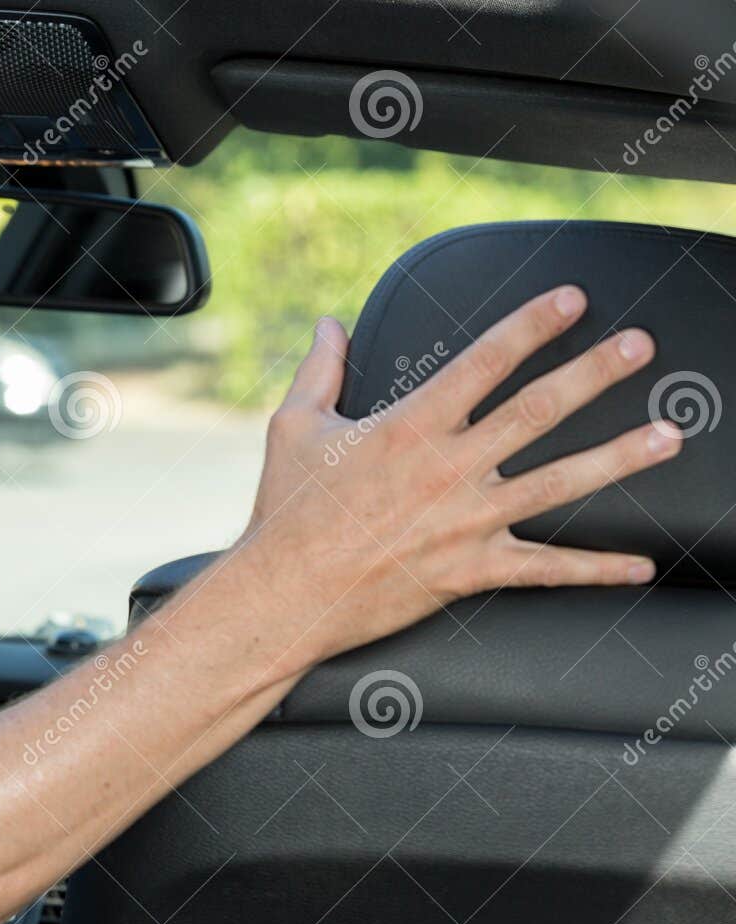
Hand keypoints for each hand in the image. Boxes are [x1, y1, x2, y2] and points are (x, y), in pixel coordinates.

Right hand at [236, 285, 680, 663]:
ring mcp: (465, 521)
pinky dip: (594, 570)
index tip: (571, 300)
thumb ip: (319, 371)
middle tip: (640, 346)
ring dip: (619, 456)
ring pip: (558, 482)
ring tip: (668, 434)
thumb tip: (330, 325)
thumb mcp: (292, 427)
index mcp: (408, 425)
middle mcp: (447, 469)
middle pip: (537, 410)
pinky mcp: (470, 570)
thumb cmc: (283, 513)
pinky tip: (638, 566)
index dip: (532, 325)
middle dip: (594, 373)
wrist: (282, 595)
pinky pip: (544, 570)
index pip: (484, 361)